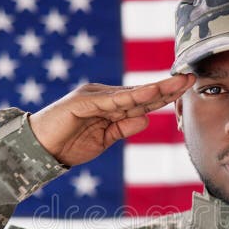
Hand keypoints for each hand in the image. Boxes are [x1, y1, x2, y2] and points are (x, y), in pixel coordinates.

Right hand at [27, 74, 194, 165]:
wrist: (38, 150)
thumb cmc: (69, 145)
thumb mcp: (104, 139)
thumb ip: (123, 128)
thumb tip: (145, 118)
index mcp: (110, 106)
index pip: (142, 100)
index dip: (164, 95)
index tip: (186, 88)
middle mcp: (104, 97)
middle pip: (141, 92)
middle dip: (166, 87)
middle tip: (190, 78)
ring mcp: (94, 97)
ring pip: (131, 94)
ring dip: (155, 89)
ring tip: (177, 82)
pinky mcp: (84, 102)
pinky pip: (113, 100)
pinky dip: (133, 96)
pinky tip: (152, 92)